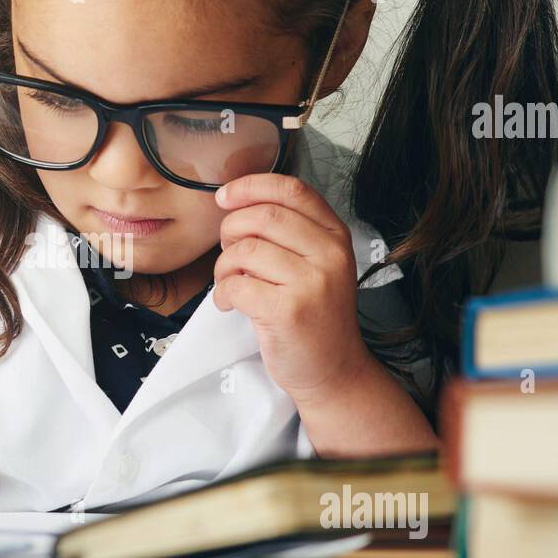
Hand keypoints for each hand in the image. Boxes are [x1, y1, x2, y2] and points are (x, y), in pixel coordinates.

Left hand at [212, 174, 372, 407]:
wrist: (333, 370)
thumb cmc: (315, 316)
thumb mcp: (317, 265)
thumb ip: (289, 233)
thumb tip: (235, 204)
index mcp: (335, 235)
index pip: (292, 190)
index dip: (251, 186)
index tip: (225, 197)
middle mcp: (329, 254)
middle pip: (262, 216)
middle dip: (230, 230)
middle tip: (228, 253)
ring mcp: (311, 282)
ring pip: (244, 251)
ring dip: (223, 266)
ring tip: (229, 282)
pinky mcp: (288, 311)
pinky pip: (236, 284)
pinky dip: (222, 293)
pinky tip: (229, 303)